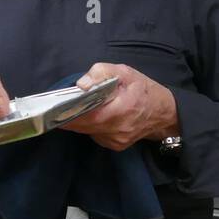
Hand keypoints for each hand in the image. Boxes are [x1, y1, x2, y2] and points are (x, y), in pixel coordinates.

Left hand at [62, 63, 178, 150]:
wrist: (163, 114)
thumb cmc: (143, 90)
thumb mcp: (125, 72)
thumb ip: (102, 73)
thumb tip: (81, 85)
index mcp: (122, 108)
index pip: (89, 115)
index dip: (70, 113)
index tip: (55, 109)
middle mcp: (119, 129)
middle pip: (84, 126)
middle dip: (69, 117)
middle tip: (56, 108)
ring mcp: (117, 140)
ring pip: (88, 132)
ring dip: (79, 122)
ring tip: (73, 109)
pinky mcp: (116, 146)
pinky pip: (95, 135)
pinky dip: (90, 127)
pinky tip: (93, 117)